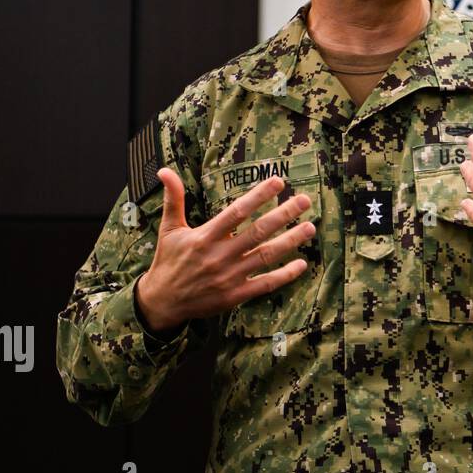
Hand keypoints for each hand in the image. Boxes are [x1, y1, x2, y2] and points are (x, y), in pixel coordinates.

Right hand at [135, 168, 315, 334]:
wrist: (162, 302)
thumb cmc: (168, 261)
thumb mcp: (169, 229)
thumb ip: (173, 199)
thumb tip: (164, 170)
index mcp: (205, 237)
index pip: (237, 212)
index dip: (259, 196)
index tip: (278, 182)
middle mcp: (219, 255)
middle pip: (258, 232)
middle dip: (284, 215)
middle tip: (305, 200)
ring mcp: (229, 277)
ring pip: (265, 256)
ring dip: (290, 241)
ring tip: (310, 228)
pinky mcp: (235, 295)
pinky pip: (264, 284)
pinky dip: (284, 275)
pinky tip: (301, 264)